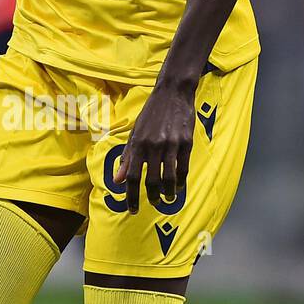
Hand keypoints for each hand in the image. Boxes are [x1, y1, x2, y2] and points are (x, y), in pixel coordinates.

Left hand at [115, 84, 195, 213]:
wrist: (172, 93)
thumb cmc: (151, 114)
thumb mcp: (134, 134)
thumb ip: (127, 157)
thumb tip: (118, 180)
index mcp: (138, 144)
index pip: (132, 177)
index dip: (131, 196)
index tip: (132, 210)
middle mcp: (153, 146)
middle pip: (152, 181)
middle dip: (152, 197)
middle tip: (153, 203)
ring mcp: (171, 145)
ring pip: (169, 178)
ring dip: (168, 193)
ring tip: (167, 198)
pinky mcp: (186, 143)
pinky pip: (183, 168)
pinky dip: (181, 182)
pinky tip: (178, 187)